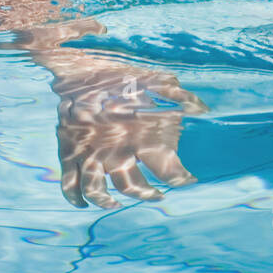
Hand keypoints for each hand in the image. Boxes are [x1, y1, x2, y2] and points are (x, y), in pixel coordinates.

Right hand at [55, 63, 206, 208]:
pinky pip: (69, 184)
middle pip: (133, 187)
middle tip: (159, 196)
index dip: (180, 178)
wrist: (80, 66)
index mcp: (140, 136)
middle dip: (148, 195)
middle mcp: (115, 150)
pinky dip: (74, 198)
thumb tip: (203, 108)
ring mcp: (90, 154)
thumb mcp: (156, 81)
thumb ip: (180, 96)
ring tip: (117, 205)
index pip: (165, 168)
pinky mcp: (69, 152)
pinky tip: (83, 204)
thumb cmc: (121, 74)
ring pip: (98, 192)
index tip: (189, 181)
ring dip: (107, 203)